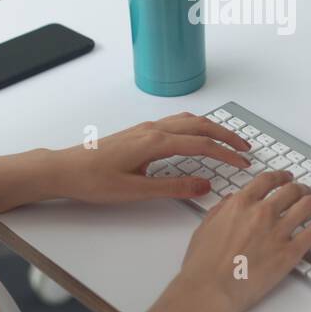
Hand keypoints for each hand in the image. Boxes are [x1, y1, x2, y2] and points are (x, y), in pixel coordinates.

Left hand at [49, 112, 251, 204]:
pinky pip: (176, 122)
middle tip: (246, 148)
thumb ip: (173, 187)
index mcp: (155, 143)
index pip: (201, 144)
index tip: (243, 163)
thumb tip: (204, 185)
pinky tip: (197, 136)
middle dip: (226, 135)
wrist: (64, 169)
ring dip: (211, 128)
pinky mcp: (139, 132)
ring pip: (188, 120)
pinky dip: (195, 127)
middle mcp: (153, 130)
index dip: (226, 153)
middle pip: (199, 126)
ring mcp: (145, 128)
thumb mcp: (136, 191)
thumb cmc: (93, 181)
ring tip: (228, 140)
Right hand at [176, 170, 310, 311]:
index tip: (287, 177)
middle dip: (303, 188)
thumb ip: (221, 210)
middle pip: (292, 190)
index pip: (268, 180)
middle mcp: (262, 212)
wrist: (210, 290)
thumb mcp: (205, 227)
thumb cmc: (203, 265)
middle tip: (307, 191)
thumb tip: (230, 201)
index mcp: (241, 204)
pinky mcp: (289, 253)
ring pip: (308, 206)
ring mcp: (278, 231)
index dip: (281, 176)